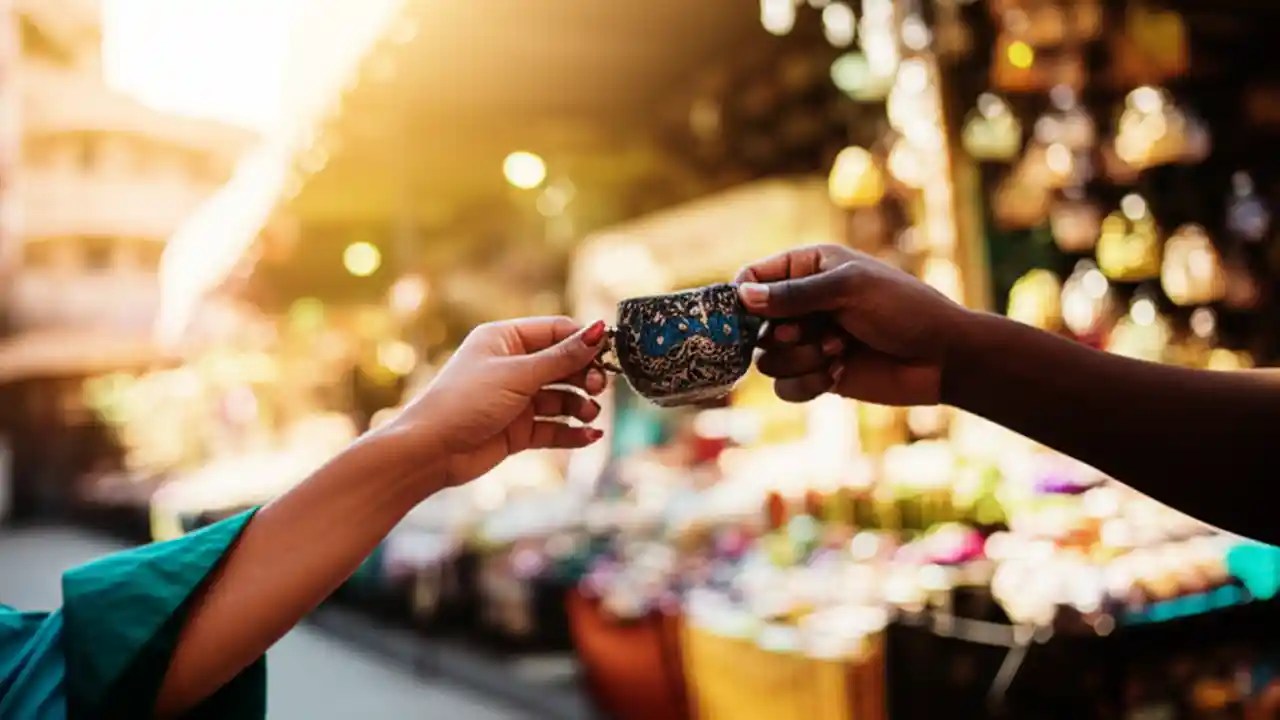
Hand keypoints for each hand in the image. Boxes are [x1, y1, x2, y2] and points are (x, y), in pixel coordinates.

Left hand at [379, 317, 609, 486]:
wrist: (431, 450)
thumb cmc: (465, 402)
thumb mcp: (518, 375)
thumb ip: (562, 357)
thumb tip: (598, 330)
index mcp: (505, 339)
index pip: (556, 331)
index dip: (584, 342)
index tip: (609, 354)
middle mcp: (512, 366)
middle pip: (563, 365)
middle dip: (585, 376)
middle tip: (599, 388)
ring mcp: (516, 399)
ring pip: (561, 397)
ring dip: (580, 405)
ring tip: (590, 414)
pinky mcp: (518, 430)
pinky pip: (554, 426)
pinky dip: (572, 431)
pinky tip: (591, 435)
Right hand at [735, 244, 969, 405]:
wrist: (941, 357)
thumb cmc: (904, 309)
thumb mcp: (849, 288)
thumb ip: (794, 293)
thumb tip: (743, 297)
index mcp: (808, 268)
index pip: (753, 278)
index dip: (742, 297)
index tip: (746, 314)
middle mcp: (801, 305)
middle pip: (752, 325)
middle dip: (782, 333)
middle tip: (811, 332)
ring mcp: (807, 342)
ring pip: (767, 360)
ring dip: (802, 358)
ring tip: (839, 350)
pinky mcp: (816, 376)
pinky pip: (785, 388)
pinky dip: (809, 383)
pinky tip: (840, 372)